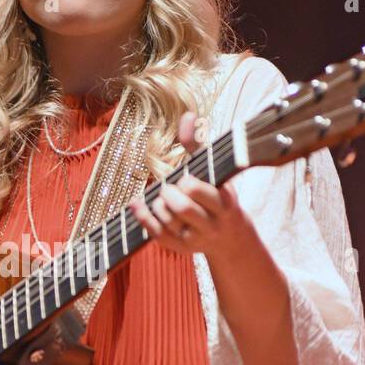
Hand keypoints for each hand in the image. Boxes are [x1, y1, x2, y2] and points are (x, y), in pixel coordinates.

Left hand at [129, 112, 256, 262]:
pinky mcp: (181, 248)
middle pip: (183, 208)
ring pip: (168, 222)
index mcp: (223, 201)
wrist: (228, 237)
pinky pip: (157, 235)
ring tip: (160, 197)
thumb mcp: (213, 169)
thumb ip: (198, 144)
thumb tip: (188, 115)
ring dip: (157, 205)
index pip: (199, 191)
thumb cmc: (217, 194)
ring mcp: (196, 238)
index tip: (185, 179)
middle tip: (169, 188)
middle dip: (170, 194)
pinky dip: (143, 218)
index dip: (187, 183)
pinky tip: (137, 204)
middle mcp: (211, 223)